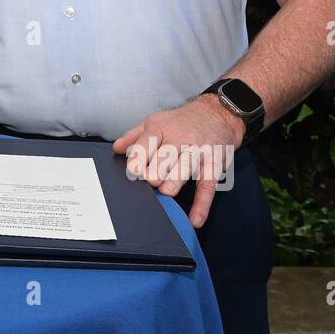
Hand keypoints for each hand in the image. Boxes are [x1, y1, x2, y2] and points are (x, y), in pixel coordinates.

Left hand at [112, 96, 244, 227]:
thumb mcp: (157, 121)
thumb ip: (135, 136)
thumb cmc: (182, 122)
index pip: (147, 142)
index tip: (132, 172)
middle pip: (165, 156)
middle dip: (156, 171)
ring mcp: (198, 152)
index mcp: (161, 129)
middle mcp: (180, 139)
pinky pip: (208, 186)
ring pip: (186, 167)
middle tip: (149, 181)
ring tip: (165, 192)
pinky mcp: (214, 166)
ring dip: (174, 181)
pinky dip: (202, 204)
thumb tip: (117, 149)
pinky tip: (194, 219)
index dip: (139, 158)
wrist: (218, 114)